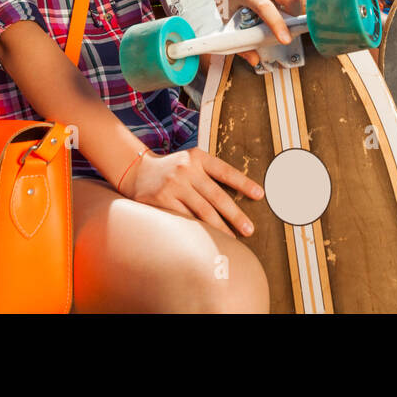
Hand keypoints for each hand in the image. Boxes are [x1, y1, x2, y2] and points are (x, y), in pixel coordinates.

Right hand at [124, 147, 263, 237]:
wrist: (136, 170)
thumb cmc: (173, 168)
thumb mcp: (191, 161)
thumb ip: (210, 173)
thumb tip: (239, 194)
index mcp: (198, 157)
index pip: (225, 171)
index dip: (244, 183)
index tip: (260, 195)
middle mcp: (186, 169)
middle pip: (216, 196)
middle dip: (235, 215)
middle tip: (249, 229)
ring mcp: (173, 185)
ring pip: (201, 211)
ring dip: (219, 228)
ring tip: (232, 239)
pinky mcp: (161, 200)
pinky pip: (184, 219)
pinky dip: (197, 229)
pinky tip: (206, 238)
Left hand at [205, 0, 307, 57]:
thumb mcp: (228, 16)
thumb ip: (239, 40)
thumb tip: (254, 60)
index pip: (265, 8)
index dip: (278, 24)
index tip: (286, 39)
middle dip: (297, 15)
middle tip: (293, 26)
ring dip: (302, 6)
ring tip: (295, 16)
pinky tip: (297, 3)